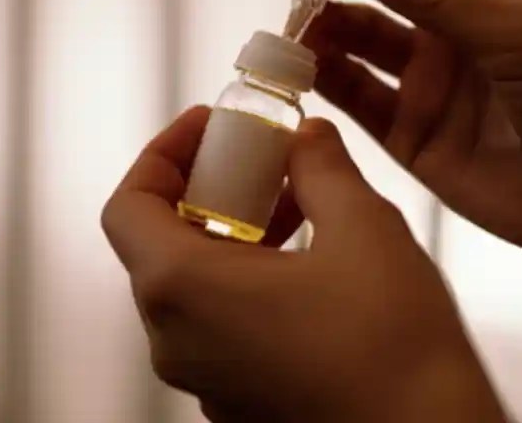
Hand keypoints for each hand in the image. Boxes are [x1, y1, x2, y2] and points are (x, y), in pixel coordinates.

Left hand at [102, 107, 505, 422]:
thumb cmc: (394, 349)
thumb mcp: (364, 228)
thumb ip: (322, 169)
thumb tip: (307, 138)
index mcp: (183, 291)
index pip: (128, 206)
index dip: (162, 154)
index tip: (210, 126)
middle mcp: (176, 342)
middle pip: (159, 244)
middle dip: (207, 188)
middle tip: (260, 157)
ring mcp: (205, 381)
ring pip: (193, 288)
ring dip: (232, 234)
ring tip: (298, 203)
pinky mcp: (238, 404)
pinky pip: (219, 328)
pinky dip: (246, 282)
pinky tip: (309, 262)